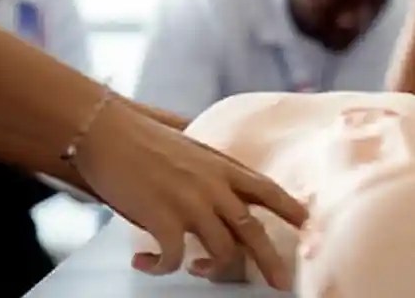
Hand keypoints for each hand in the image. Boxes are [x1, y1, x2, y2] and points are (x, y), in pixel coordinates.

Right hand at [70, 95, 306, 289]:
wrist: (106, 132)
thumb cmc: (140, 135)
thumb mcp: (187, 141)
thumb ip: (206, 162)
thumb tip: (211, 168)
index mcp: (222, 166)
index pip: (267, 190)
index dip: (290, 208)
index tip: (309, 223)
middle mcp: (214, 186)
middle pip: (254, 231)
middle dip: (271, 261)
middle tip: (281, 284)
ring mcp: (192, 204)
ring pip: (221, 253)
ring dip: (208, 269)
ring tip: (191, 268)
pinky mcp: (164, 220)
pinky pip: (176, 259)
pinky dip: (162, 268)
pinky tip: (146, 264)